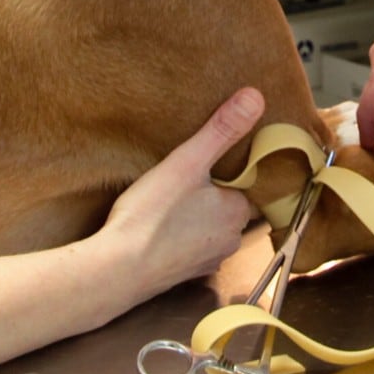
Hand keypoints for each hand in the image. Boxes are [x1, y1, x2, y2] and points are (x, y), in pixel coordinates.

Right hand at [100, 88, 263, 296]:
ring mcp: (208, 261)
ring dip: (196, 217)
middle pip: (229, 207)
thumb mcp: (187, 162)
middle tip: (186, 177)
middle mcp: (230, 240)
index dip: (230, 171)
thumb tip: (254, 98)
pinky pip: (190, 249)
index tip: (209, 163)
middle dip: (212, 194)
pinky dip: (180, 238)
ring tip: (171, 201)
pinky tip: (160, 227)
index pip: (248, 184)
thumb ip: (222, 130)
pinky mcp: (184, 275)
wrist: (118, 269)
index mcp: (238, 211)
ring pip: (210, 229)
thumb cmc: (152, 215)